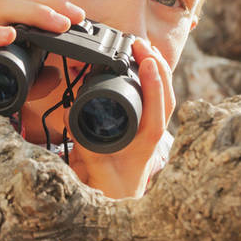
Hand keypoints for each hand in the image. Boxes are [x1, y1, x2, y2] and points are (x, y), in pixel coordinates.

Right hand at [68, 38, 173, 198]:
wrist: (116, 197)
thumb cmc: (109, 185)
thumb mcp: (94, 165)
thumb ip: (86, 143)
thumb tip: (74, 116)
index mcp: (146, 142)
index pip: (158, 108)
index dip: (155, 82)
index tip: (147, 60)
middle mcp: (153, 132)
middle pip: (166, 94)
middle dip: (157, 65)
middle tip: (141, 43)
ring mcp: (151, 127)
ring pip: (164, 94)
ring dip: (157, 69)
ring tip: (143, 47)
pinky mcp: (145, 124)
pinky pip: (155, 97)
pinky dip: (151, 78)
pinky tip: (141, 65)